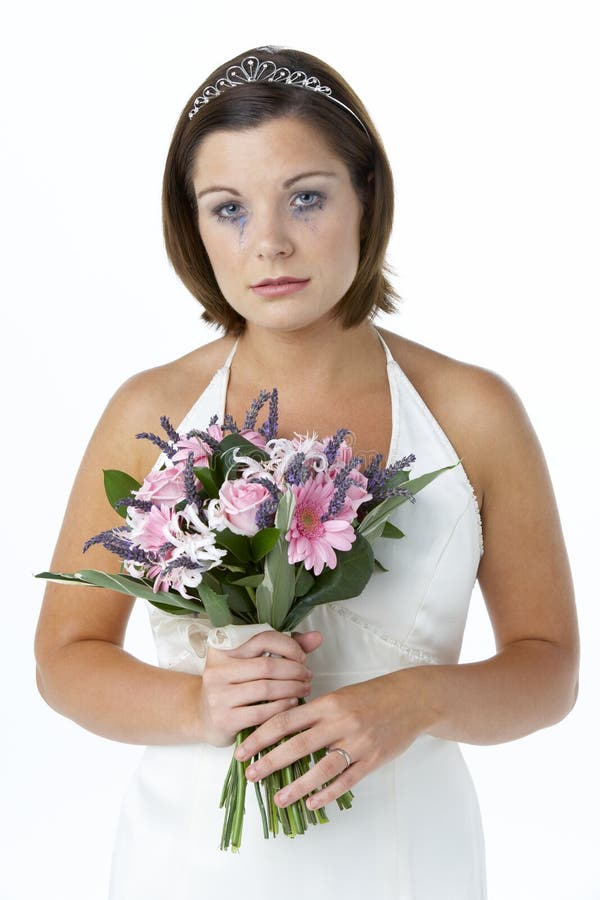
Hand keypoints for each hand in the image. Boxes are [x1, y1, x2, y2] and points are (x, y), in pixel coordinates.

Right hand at [197, 629, 322, 746]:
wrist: (201, 716)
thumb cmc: (233, 686)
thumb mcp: (251, 663)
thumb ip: (283, 649)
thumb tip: (316, 637)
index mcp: (223, 648)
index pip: (262, 639)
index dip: (288, 646)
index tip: (302, 657)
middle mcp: (217, 669)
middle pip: (267, 666)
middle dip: (295, 671)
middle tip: (308, 676)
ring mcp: (218, 695)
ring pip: (266, 689)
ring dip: (292, 689)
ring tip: (304, 689)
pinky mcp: (224, 719)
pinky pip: (261, 712)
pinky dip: (282, 707)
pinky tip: (292, 704)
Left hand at [233, 668, 433, 809]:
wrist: (412, 699)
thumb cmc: (373, 696)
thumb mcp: (341, 696)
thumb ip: (315, 713)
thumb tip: (284, 731)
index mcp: (328, 703)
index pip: (286, 719)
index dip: (261, 735)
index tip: (242, 749)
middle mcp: (340, 722)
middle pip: (298, 744)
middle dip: (270, 761)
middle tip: (250, 775)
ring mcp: (357, 742)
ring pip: (321, 768)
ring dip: (297, 786)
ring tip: (278, 798)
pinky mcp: (373, 759)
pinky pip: (347, 779)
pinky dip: (328, 793)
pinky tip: (313, 803)